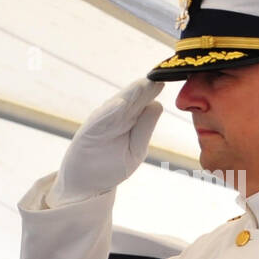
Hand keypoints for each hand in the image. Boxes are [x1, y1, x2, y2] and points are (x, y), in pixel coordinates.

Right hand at [48, 79, 163, 206]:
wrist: (87, 184)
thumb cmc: (112, 165)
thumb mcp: (135, 149)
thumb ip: (144, 129)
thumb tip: (157, 104)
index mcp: (128, 121)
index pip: (143, 102)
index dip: (155, 90)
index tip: (171, 77)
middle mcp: (115, 118)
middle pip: (132, 100)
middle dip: (146, 88)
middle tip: (161, 74)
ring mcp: (101, 124)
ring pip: (117, 106)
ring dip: (130, 95)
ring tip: (144, 84)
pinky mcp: (88, 133)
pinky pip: (100, 120)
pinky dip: (110, 112)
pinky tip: (120, 104)